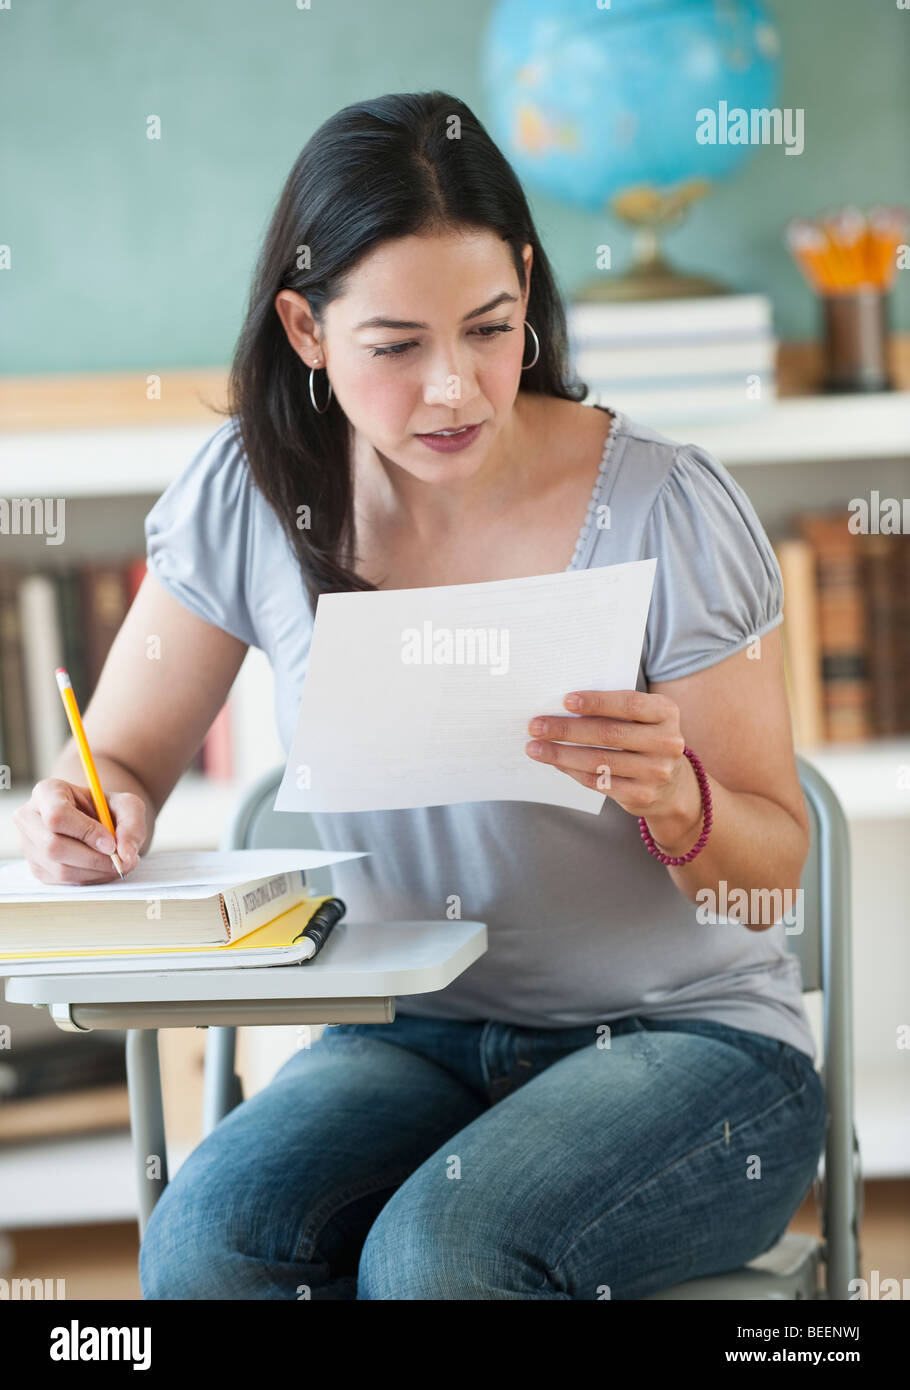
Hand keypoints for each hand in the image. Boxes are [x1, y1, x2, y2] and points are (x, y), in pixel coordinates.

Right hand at [12, 779, 146, 885]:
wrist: (97, 821)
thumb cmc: (107, 808)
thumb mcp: (127, 805)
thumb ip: (132, 824)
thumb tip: (125, 854)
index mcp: (47, 792)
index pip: (57, 815)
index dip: (85, 832)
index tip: (111, 843)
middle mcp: (29, 818)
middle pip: (53, 847)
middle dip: (93, 858)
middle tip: (120, 859)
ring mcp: (29, 846)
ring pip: (59, 869)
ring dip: (95, 871)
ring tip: (116, 862)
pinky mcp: (37, 868)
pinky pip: (63, 882)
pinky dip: (89, 878)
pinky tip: (102, 867)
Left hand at [525, 689, 700, 832]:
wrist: (673, 785)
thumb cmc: (644, 739)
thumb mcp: (642, 719)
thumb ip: (613, 711)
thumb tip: (561, 708)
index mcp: (666, 713)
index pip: (629, 704)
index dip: (596, 702)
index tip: (565, 700)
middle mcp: (667, 742)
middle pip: (609, 734)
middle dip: (566, 729)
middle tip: (535, 726)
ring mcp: (657, 772)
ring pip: (599, 761)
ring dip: (560, 753)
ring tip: (534, 747)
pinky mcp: (642, 795)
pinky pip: (598, 781)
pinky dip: (571, 770)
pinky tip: (554, 762)